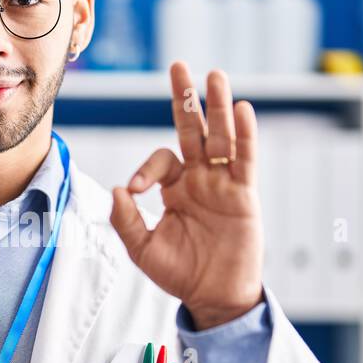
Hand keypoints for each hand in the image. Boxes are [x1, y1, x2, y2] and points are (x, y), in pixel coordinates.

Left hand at [109, 62, 264, 329]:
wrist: (214, 296)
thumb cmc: (180, 273)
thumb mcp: (143, 248)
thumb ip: (125, 220)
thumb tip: (117, 188)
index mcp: (175, 187)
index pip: (161, 160)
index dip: (146, 169)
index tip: (137, 191)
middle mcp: (200, 178)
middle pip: (192, 129)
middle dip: (186, 99)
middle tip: (179, 65)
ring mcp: (224, 183)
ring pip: (221, 137)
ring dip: (218, 106)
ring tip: (216, 75)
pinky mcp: (244, 194)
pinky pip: (245, 159)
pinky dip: (245, 135)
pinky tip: (242, 110)